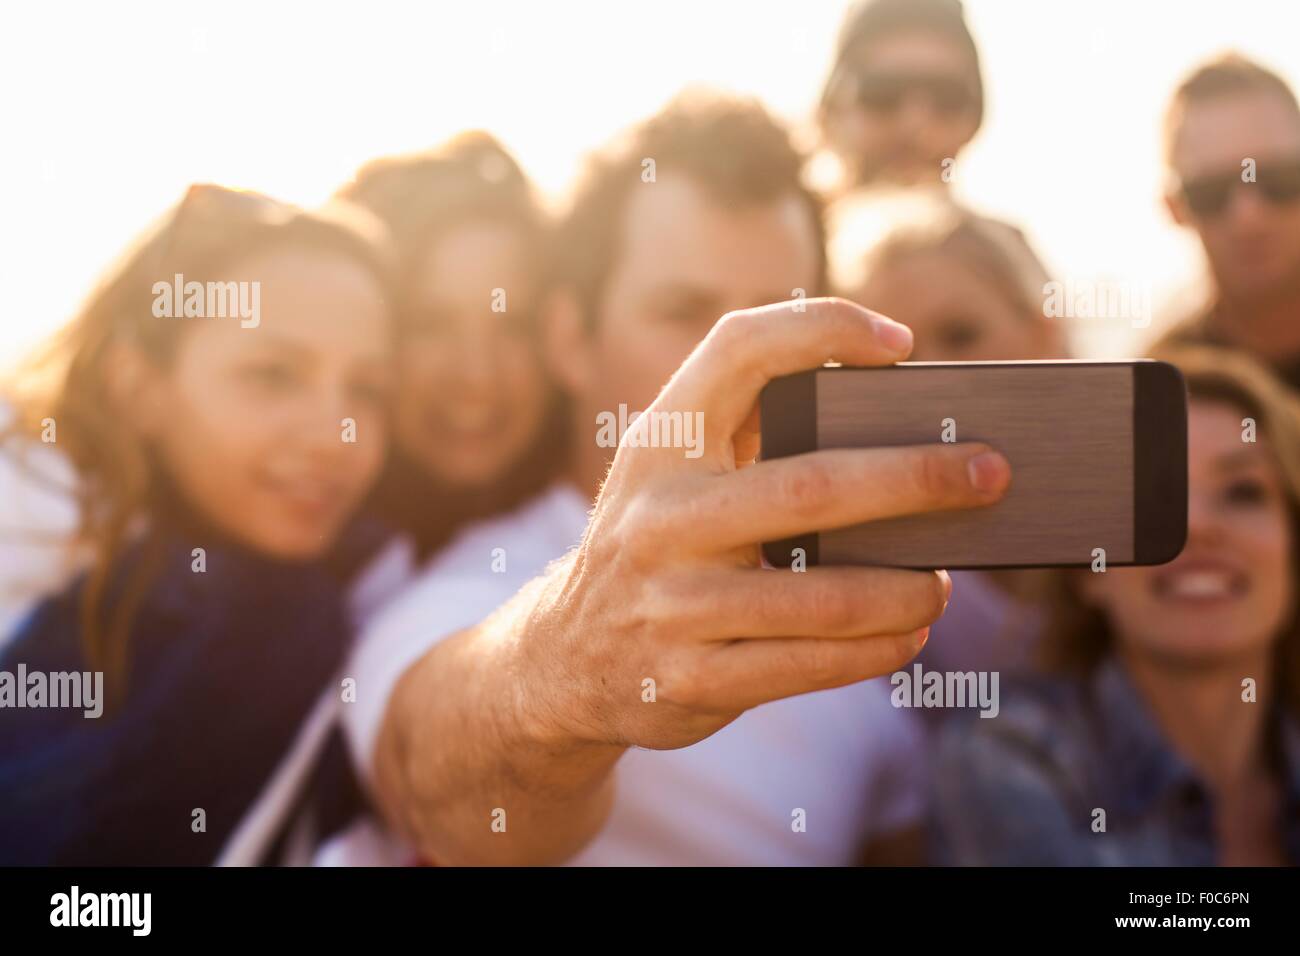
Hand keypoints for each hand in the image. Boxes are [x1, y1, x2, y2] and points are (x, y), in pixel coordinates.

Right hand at [522, 298, 1011, 750]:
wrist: (563, 656)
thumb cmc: (655, 542)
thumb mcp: (673, 475)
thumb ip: (750, 438)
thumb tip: (902, 431)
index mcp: (661, 443)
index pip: (738, 350)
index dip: (822, 330)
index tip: (901, 345)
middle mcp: (660, 517)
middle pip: (813, 485)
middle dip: (918, 477)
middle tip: (990, 472)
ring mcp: (672, 604)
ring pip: (826, 596)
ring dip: (910, 587)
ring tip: (946, 580)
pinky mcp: (692, 678)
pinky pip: (810, 664)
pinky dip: (879, 648)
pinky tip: (910, 632)